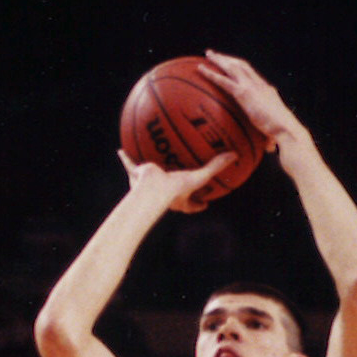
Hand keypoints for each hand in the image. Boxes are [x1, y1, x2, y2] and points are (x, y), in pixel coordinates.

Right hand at [117, 147, 236, 214]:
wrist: (152, 190)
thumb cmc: (175, 188)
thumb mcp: (199, 176)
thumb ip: (216, 166)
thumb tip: (235, 155)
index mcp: (179, 199)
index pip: (192, 205)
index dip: (199, 204)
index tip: (206, 204)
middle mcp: (163, 195)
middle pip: (172, 192)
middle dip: (176, 188)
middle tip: (180, 181)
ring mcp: (149, 186)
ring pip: (151, 179)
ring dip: (149, 173)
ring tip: (147, 165)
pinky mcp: (137, 176)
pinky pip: (130, 165)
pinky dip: (125, 158)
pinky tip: (121, 150)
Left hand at [199, 51, 301, 150]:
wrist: (287, 130)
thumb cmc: (284, 137)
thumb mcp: (274, 132)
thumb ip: (268, 137)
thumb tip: (269, 149)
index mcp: (267, 91)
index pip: (253, 75)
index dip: (242, 68)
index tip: (232, 65)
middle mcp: (260, 84)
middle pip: (242, 65)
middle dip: (228, 59)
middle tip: (215, 55)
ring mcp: (252, 87)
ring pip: (233, 67)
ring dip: (219, 59)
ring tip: (207, 54)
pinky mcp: (245, 93)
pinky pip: (224, 81)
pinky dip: (212, 74)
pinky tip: (201, 70)